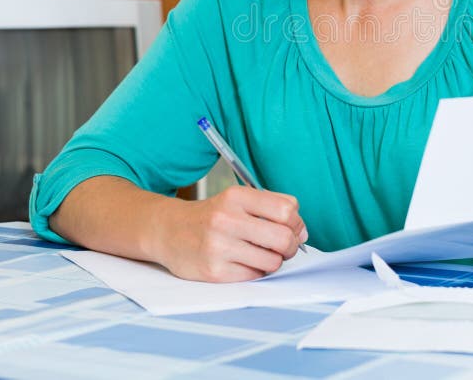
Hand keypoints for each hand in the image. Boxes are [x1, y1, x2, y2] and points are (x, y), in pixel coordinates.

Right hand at [155, 185, 307, 282]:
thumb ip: (272, 207)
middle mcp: (226, 219)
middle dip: (291, 246)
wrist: (169, 231)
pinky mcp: (214, 272)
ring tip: (263, 254)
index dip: (297, 223)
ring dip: (275, 261)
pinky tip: (246, 262)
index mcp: (236, 196)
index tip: (294, 228)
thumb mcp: (238, 199)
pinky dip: (257, 271)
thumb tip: (302, 232)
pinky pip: (254, 276)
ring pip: (272, 261)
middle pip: (283, 238)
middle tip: (286, 247)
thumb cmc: (212, 216)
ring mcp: (219, 247)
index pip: (286, 210)